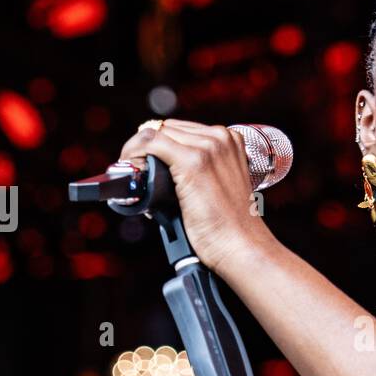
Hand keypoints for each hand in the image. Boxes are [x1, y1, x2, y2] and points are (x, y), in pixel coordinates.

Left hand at [119, 119, 271, 271]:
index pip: (180, 129)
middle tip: (139, 173)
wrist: (241, 246)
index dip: (159, 145)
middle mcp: (220, 138)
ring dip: (139, 152)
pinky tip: (134, 168)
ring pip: (155, 134)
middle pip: (166, 129)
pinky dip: (135, 154)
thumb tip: (162, 174)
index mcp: (229, 140)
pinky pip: (151, 144)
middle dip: (147, 148)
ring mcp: (207, 148)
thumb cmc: (230, 227)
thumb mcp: (220, 186)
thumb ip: (201, 171)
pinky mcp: (192, 162)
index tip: (148, 164)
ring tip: (137, 176)